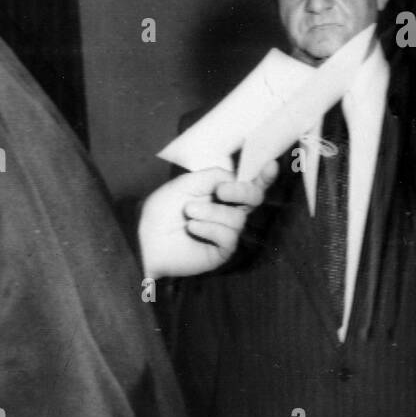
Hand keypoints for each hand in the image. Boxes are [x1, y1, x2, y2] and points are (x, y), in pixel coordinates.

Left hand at [138, 163, 277, 279]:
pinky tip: (193, 228)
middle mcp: (228, 211)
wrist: (144, 238)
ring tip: (188, 214)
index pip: (250, 183)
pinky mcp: (221, 251)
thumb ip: (214, 176)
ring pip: (237, 218)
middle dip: (242, 191)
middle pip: (254, 198)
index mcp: (222, 193)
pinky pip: (228, 236)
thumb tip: (235, 177)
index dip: (264, 175)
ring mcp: (226, 232)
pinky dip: (209, 229)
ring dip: (211, 212)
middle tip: (220, 191)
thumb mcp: (187, 183)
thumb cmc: (162, 211)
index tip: (271, 165)